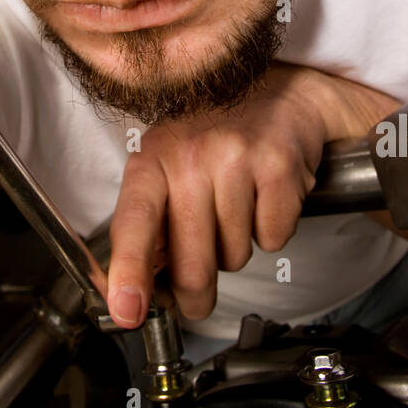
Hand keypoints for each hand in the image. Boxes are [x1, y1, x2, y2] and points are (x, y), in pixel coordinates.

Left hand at [106, 62, 399, 327]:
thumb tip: (133, 293)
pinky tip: (263, 200)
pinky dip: (270, 232)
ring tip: (235, 211)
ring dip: (236, 251)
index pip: (134, 222)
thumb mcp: (166, 167)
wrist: (280, 95)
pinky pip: (272, 239)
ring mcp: (237, 159)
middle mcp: (191, 156)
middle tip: (197, 298)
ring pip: (235, 258)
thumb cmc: (213, 140)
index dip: (129, 271)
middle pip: (193, 263)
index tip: (128, 311)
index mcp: (152, 160)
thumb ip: (148, 225)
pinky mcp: (279, 168)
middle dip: (196, 295)